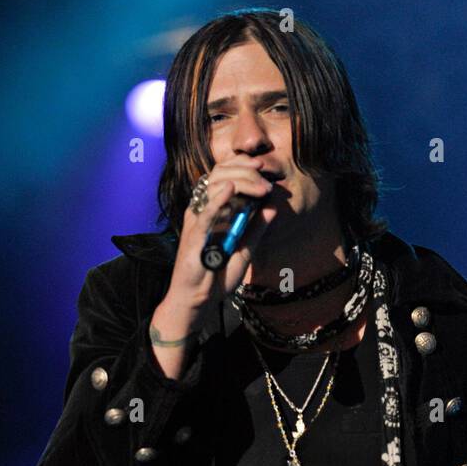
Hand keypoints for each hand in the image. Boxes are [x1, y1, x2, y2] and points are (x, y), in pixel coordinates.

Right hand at [164, 161, 280, 322]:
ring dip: (239, 183)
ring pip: (213, 187)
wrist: (198, 300)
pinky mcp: (193, 236)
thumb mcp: (245, 250)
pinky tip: (231, 190)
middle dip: (246, 172)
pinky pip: (204, 213)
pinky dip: (218, 200)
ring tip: (259, 188)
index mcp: (213, 209)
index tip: (263, 166)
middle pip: (219, 174)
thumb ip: (257, 228)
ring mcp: (196, 221)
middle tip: (266, 182)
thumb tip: (273, 205)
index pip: (224, 174)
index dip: (242, 165)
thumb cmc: (216, 276)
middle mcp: (202, 210)